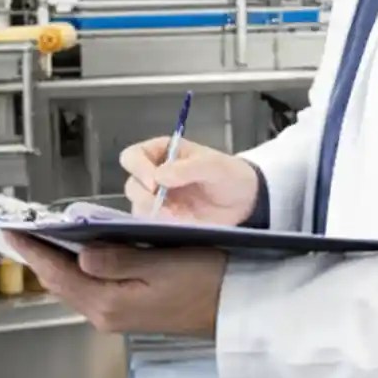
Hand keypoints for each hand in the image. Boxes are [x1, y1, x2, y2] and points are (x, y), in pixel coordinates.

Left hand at [6, 232, 225, 337]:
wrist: (232, 305)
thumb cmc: (205, 280)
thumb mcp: (162, 262)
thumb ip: (117, 260)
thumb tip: (80, 255)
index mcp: (111, 302)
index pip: (58, 273)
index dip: (34, 250)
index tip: (14, 232)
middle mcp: (107, 314)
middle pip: (59, 283)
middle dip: (39, 256)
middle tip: (22, 232)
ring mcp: (115, 316)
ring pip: (72, 287)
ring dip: (57, 263)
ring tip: (43, 238)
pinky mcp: (126, 312)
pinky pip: (89, 290)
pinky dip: (76, 271)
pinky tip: (77, 255)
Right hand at [120, 137, 258, 224]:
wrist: (245, 200)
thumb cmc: (229, 174)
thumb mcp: (214, 166)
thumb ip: (187, 168)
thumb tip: (159, 177)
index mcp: (162, 152)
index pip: (133, 157)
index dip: (138, 169)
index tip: (155, 183)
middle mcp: (154, 174)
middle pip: (132, 185)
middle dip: (144, 196)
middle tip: (164, 205)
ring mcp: (158, 198)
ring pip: (138, 207)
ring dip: (153, 213)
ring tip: (176, 216)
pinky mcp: (165, 218)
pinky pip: (152, 224)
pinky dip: (162, 225)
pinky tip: (179, 224)